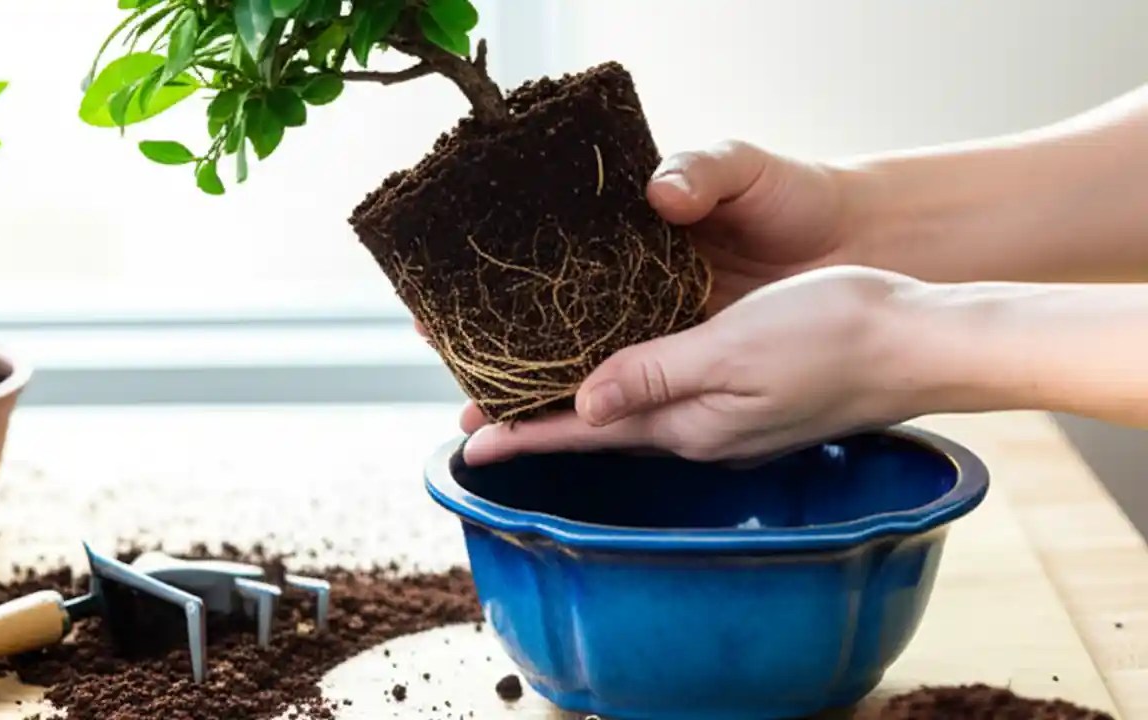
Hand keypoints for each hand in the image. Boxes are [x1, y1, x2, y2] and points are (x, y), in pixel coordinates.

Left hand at [420, 140, 862, 431]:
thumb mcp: (732, 349)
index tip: (466, 442)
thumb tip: (582, 406)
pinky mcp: (751, 400)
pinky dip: (628, 388)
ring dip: (579, 408)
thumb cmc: (834, 335)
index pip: (585, 434)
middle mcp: (701, 432)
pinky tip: (620, 371)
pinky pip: (668, 398)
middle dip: (539, 425)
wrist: (921, 342)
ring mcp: (728, 421)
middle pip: (600, 431)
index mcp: (689, 423)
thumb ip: (655, 375)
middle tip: (480, 417)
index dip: (523, 435)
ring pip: (632, 415)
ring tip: (533, 398)